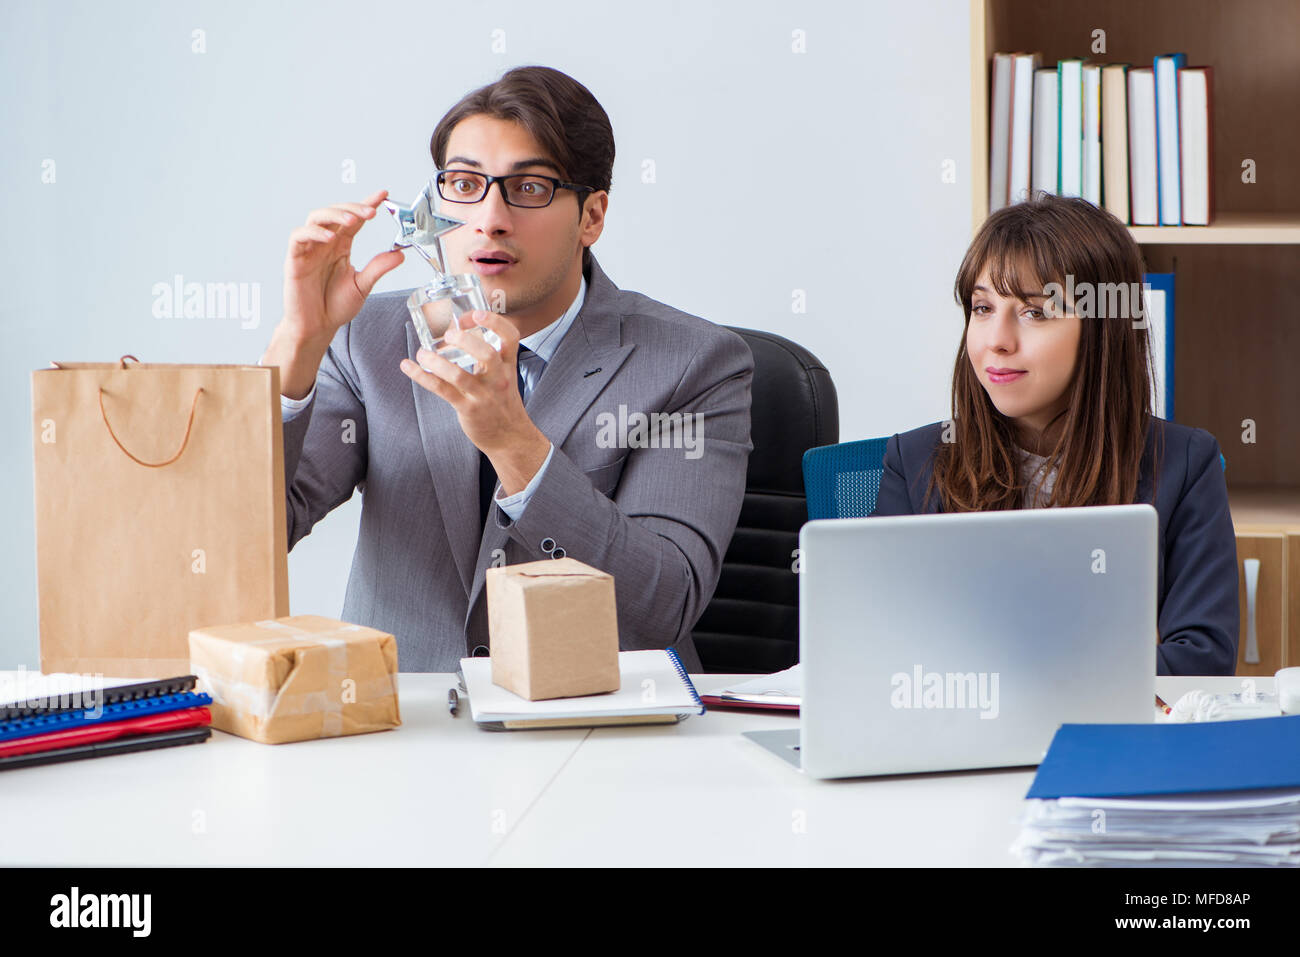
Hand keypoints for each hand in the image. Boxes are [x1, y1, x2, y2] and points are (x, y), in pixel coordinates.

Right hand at [281, 189, 405, 347]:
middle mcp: (325, 244)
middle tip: (371, 210)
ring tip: (353, 219)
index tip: (383, 195)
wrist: (317, 327)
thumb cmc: (334, 307)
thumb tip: (400, 254)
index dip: (367, 203)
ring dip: (335, 214)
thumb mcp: (362, 286)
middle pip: (336, 213)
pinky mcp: (295, 259)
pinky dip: (313, 233)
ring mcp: (309, 249)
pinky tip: (329, 238)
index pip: (354, 219)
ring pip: (317, 218)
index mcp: (341, 247)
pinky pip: (299, 237)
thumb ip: (378, 268)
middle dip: (353, 207)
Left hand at [399, 310, 550, 494]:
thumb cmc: (502, 404)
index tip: (475, 314)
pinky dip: (422, 376)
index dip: (494, 321)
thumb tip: (461, 333)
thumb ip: (488, 357)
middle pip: (487, 354)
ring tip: (421, 352)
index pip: (510, 337)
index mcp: (507, 366)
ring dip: (436, 361)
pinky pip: (442, 390)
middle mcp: (498, 379)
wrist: (510, 437)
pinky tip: (408, 366)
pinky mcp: (468, 409)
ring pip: (459, 375)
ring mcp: (483, 395)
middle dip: (466, 340)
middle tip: (449, 333)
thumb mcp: (503, 376)